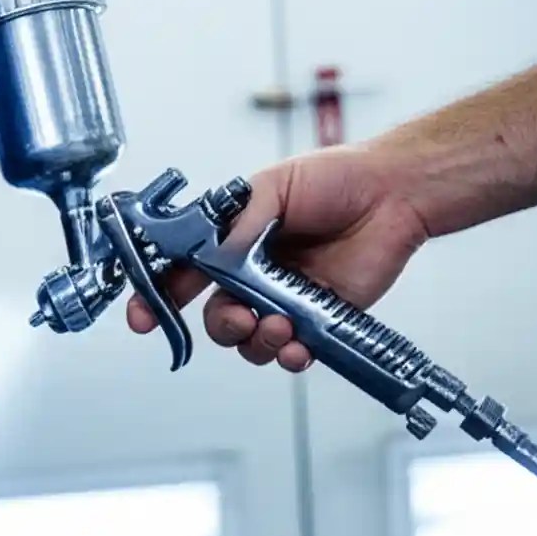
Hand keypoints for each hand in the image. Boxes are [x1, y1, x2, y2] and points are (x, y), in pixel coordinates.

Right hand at [127, 144, 430, 371]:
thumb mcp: (273, 187)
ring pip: (249, 340)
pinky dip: (290, 356)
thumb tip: (216, 256)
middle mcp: (251, 275)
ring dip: (257, 342)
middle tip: (240, 317)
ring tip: (281, 327)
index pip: (181, 273)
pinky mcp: (317, 319)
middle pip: (215, 317)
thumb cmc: (335, 179)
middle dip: (221, 326)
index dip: (157, 296)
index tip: (143, 316)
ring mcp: (283, 300)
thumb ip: (239, 224)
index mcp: (230, 241)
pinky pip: (291, 350)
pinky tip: (299, 346)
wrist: (392, 194)